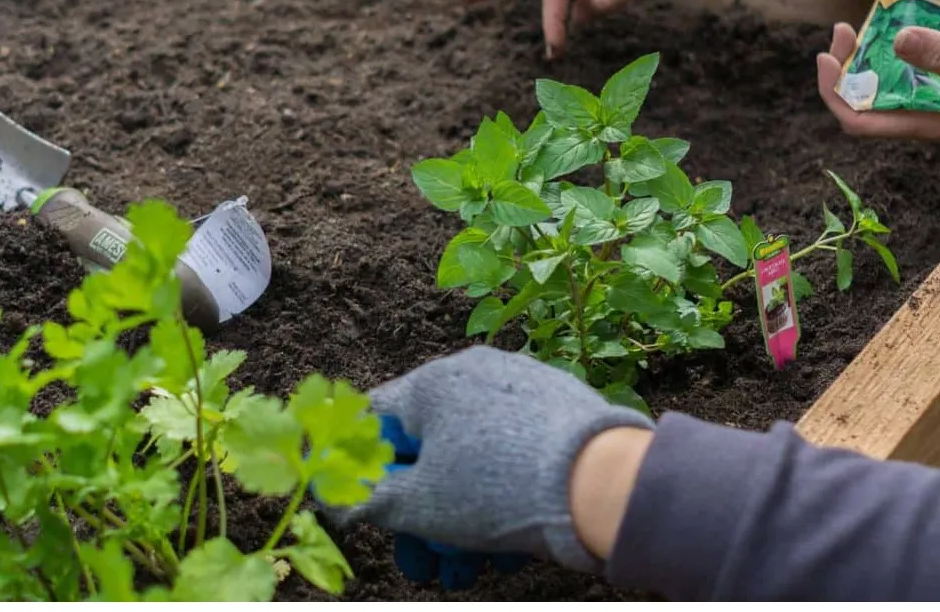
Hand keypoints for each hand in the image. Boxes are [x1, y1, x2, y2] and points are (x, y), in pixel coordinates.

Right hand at [338, 346, 653, 572]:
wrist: (602, 481)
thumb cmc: (498, 487)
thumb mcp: (418, 504)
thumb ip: (369, 498)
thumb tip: (337, 497)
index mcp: (432, 382)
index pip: (377, 419)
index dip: (367, 471)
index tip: (378, 514)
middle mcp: (475, 371)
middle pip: (429, 447)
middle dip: (422, 512)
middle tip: (426, 561)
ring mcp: (521, 385)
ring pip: (473, 457)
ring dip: (462, 516)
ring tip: (470, 568)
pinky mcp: (559, 406)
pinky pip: (513, 451)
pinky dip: (502, 494)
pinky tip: (508, 546)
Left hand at [817, 24, 939, 155]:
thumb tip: (896, 39)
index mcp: (927, 125)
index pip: (859, 121)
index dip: (834, 92)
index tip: (827, 57)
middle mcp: (927, 119)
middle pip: (867, 101)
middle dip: (848, 68)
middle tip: (844, 29)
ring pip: (891, 88)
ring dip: (873, 60)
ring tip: (870, 26)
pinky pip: (919, 77)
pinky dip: (906, 56)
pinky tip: (912, 32)